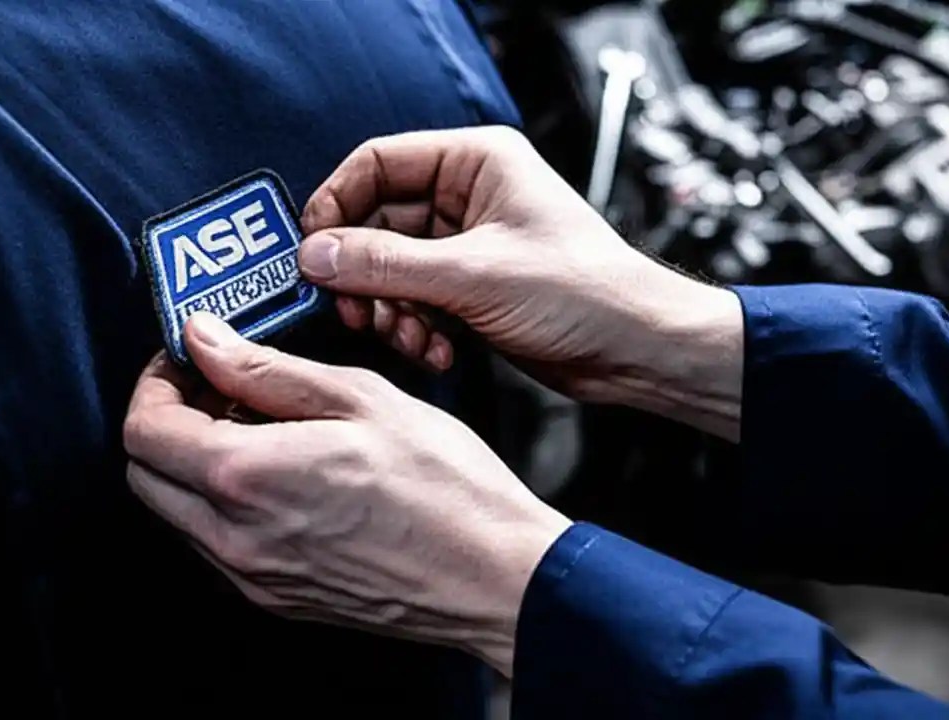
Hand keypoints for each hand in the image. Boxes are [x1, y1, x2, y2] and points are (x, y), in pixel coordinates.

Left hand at [123, 313, 571, 676]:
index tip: (189, 358)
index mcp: (247, 477)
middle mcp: (236, 538)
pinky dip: (228, 503)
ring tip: (261, 427)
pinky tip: (285, 473)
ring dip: (196, 464)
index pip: (144, 428)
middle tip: (218, 387)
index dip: (155, 381)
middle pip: (145, 475)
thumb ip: (265, 369)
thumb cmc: (445, 487)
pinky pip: (218, 545)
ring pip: (178, 513)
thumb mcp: (359, 398)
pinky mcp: (278, 598)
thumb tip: (202, 339)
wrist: (495, 577)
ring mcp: (254, 577)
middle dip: (167, 422)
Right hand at [299, 126, 744, 440]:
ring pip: (389, 269)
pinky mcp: (469, 288)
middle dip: (363, 274)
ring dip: (388, 309)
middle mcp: (467, 196)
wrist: (636, 350)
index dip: (336, 205)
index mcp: (475, 162)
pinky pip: (413, 300)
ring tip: (408, 338)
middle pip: (376, 223)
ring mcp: (466, 244)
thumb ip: (387, 264)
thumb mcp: (474, 275)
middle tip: (356, 311)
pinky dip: (414, 328)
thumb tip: (316, 255)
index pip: (376, 164)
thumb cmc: (586, 292)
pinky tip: (436, 352)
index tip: (312, 251)